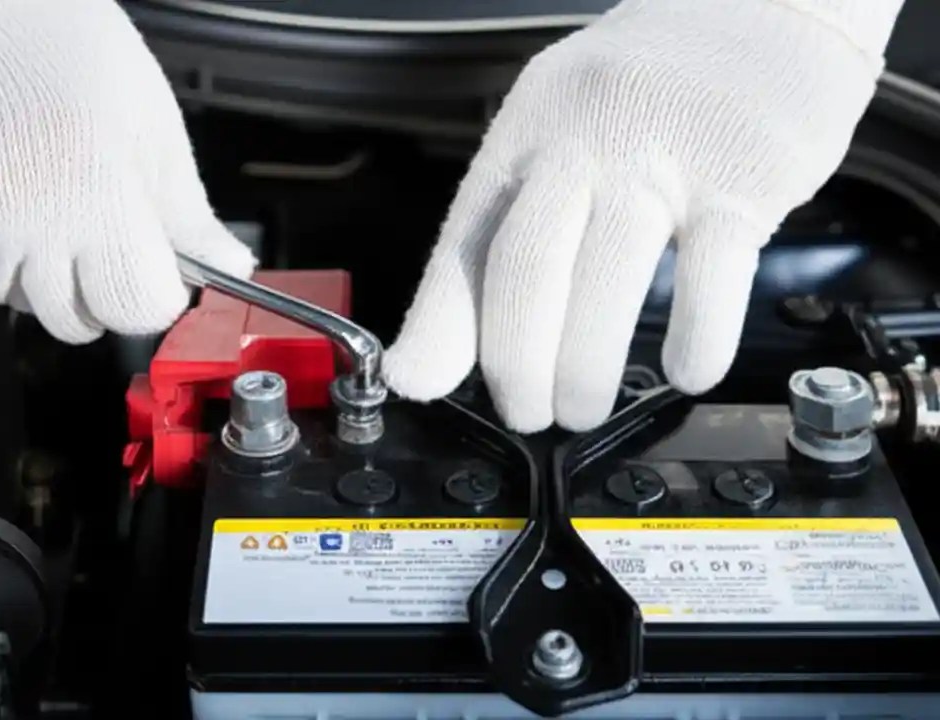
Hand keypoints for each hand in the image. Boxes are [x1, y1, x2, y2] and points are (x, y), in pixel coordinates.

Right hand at [0, 0, 254, 342]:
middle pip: (73, 319)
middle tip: (76, 205)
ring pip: (13, 297)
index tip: (144, 265)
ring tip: (18, 174)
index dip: (147, 289)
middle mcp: (14, 219)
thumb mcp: (147, 121)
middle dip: (89, 281)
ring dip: (27, 261)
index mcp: (88, 190)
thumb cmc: (55, 38)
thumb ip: (187, 215)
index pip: (135, 309)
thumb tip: (230, 272)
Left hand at [383, 0, 901, 431]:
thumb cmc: (651, 86)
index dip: (439, 323)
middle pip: (527, 268)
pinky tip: (685, 372)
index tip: (417, 382)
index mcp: (529, 130)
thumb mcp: (561, 126)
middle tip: (527, 413)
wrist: (769, 3)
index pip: (466, 239)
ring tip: (584, 408)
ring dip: (588, 370)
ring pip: (608, 283)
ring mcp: (665, 156)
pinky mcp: (744, 179)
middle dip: (516, 364)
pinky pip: (712, 278)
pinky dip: (695, 341)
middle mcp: (585, 139)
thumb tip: (458, 326)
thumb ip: (514, 221)